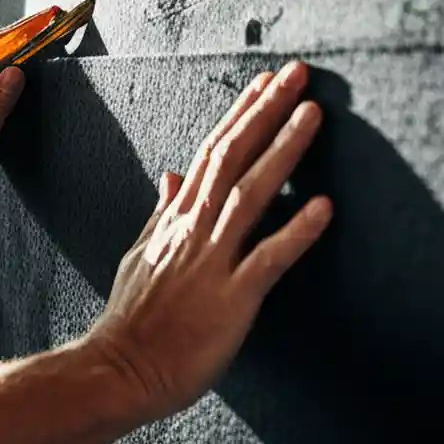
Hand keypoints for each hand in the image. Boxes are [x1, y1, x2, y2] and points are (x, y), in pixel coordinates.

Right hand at [86, 61, 332, 420]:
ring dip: (283, 151)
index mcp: (176, 219)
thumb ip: (162, 212)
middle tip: (299, 74)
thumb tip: (172, 173)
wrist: (119, 370)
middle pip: (233, 157)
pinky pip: (268, 259)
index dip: (240, 114)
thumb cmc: (133, 319)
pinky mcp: (232, 299)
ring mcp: (212, 262)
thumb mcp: (141, 253)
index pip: (211, 152)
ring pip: (251, 194)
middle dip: (266, 112)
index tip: (265, 83)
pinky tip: (325, 207)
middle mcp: (194, 230)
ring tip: (312, 115)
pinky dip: (296, 232)